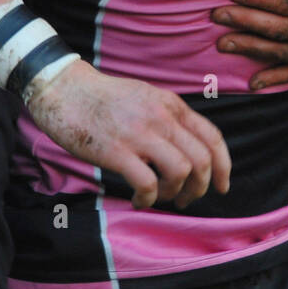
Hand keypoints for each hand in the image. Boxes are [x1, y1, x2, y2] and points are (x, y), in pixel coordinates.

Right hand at [27, 60, 230, 209]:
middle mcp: (161, 117)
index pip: (212, 138)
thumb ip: (168, 118)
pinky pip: (149, 184)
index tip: (222, 187)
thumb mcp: (146, 98)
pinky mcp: (117, 151)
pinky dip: (149, 199)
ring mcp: (139, 134)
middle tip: (185, 199)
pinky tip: (138, 200)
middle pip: (202, 160)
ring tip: (159, 197)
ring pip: (181, 171)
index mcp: (171, 105)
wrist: (63, 88)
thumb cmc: (102, 98)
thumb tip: (187, 151)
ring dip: (174, 193)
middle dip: (200, 187)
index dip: (224, 167)